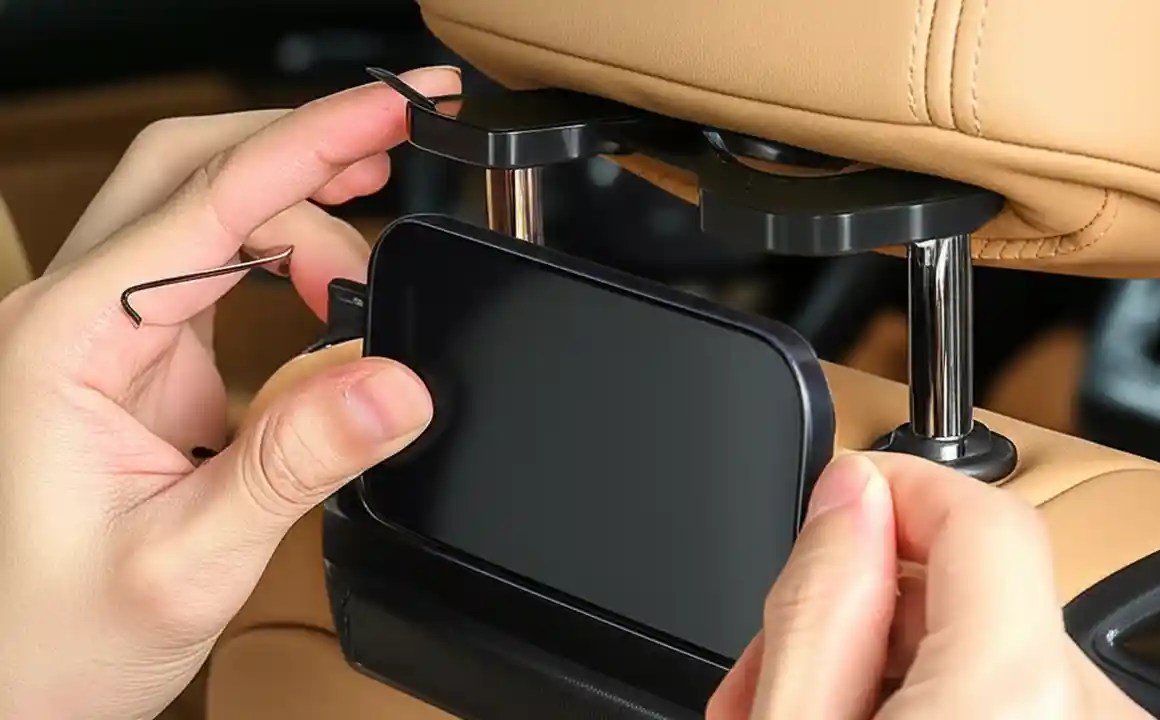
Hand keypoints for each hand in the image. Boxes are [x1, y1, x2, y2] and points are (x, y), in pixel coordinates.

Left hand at [0, 67, 458, 719]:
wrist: (9, 688)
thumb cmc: (55, 638)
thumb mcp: (189, 561)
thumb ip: (295, 462)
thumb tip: (395, 384)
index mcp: (64, 343)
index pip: (206, 203)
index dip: (310, 142)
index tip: (395, 109)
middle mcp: (71, 318)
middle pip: (192, 168)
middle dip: (303, 143)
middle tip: (402, 137)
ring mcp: (99, 333)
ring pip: (201, 205)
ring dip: (295, 200)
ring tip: (375, 225)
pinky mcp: (131, 359)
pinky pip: (208, 265)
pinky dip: (280, 252)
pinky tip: (326, 275)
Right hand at [707, 452, 1152, 719]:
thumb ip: (819, 606)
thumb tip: (846, 494)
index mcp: (1014, 691)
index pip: (981, 508)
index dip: (896, 481)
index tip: (835, 497)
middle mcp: (1082, 713)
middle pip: (972, 584)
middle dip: (857, 603)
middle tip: (771, 664)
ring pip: (984, 645)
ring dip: (883, 661)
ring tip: (800, 709)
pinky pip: (1008, 697)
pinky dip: (931, 701)